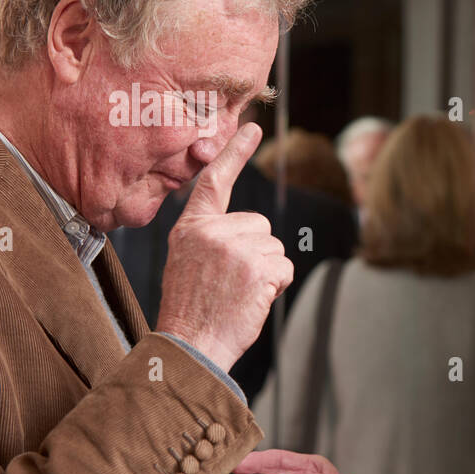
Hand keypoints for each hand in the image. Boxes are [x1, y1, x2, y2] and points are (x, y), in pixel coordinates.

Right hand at [156, 123, 293, 372]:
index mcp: (191, 228)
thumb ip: (213, 238)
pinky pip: (285, 268)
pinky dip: (276, 286)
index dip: (235, 153)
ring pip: (275, 248)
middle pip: (261, 225)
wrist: (190, 346)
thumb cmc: (192, 310)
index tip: (253, 127)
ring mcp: (236, 247)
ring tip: (238, 293)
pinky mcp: (259, 266)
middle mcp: (212, 231)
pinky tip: (252, 300)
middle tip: (231, 283)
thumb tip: (252, 230)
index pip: (214, 182)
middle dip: (257, 253)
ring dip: (266, 272)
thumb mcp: (189, 261)